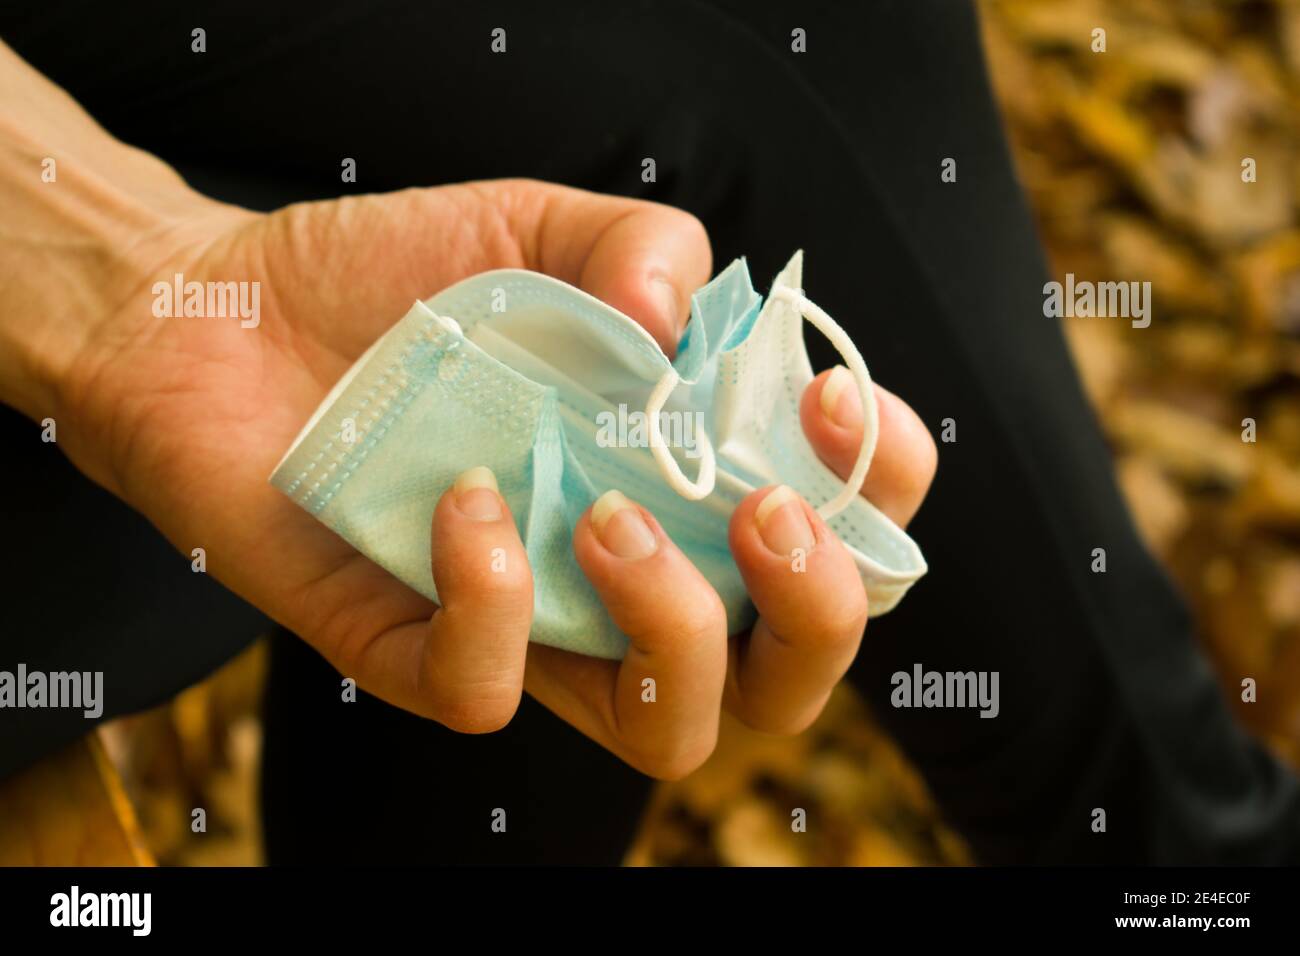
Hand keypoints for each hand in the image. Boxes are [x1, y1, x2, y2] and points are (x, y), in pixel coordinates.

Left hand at [1, 39, 934, 777]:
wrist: (226, 316)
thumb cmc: (395, 278)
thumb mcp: (537, 225)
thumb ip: (642, 246)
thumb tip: (687, 333)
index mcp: (690, 477)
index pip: (843, 530)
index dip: (878, 490)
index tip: (833, 403)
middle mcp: (636, 573)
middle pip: (791, 675)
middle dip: (818, 604)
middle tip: (762, 503)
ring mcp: (541, 630)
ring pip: (671, 729)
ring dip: (680, 632)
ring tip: (615, 512)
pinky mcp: (425, 656)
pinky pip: (492, 693)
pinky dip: (496, 599)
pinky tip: (464, 496)